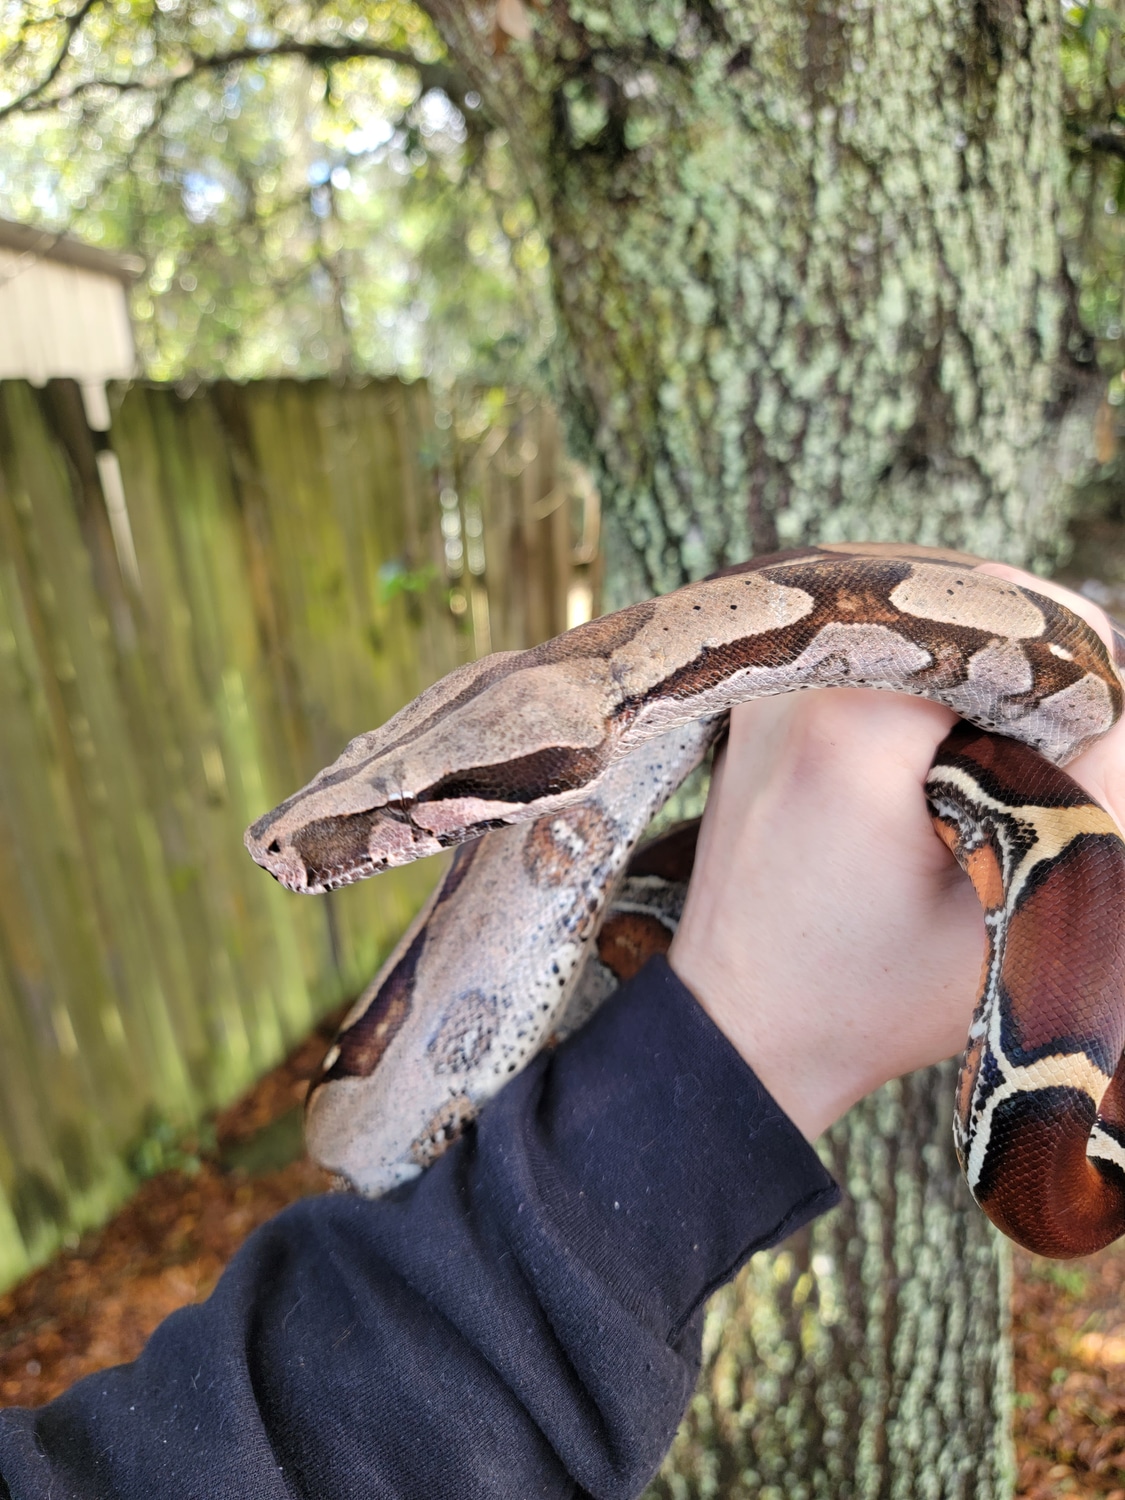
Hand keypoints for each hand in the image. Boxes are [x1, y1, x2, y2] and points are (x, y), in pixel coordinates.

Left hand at [667, 565, 1124, 1140]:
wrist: (741, 1029)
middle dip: (1027, 669)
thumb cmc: (869, 995)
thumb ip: (1085, 789)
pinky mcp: (761, 701)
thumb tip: (1105, 703)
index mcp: (852, 722)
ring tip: (996, 757)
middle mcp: (794, 679)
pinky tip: (945, 746)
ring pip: (915, 621)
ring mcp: (766, 683)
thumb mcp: (1010, 908)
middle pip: (961, 605)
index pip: (1012, 629)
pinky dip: (923, 681)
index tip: (1083, 752)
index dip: (1075, 682)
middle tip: (1052, 751)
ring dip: (976, 672)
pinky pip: (869, 651)